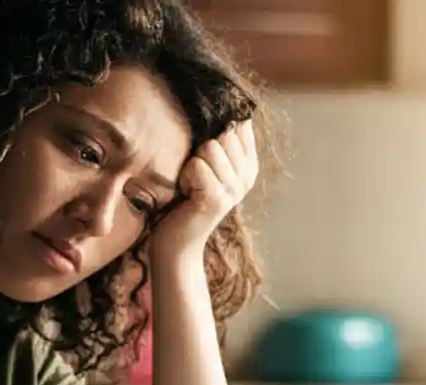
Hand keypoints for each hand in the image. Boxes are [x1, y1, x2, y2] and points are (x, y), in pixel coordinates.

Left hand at [150, 120, 258, 261]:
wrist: (176, 243)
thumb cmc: (183, 197)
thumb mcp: (205, 163)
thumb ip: (217, 138)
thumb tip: (220, 100)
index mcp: (249, 163)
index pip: (239, 122)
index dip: (215, 127)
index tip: (202, 152)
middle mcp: (248, 175)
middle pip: (223, 132)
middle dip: (199, 148)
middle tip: (193, 174)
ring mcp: (235, 189)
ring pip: (210, 146)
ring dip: (189, 163)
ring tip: (189, 184)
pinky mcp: (217, 199)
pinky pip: (197, 165)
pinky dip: (184, 176)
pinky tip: (185, 193)